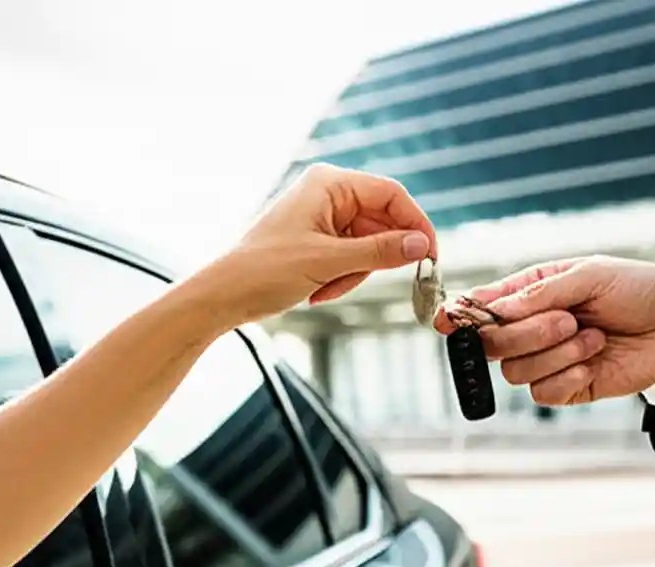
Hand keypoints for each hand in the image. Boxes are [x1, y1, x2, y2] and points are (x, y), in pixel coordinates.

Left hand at [217, 163, 435, 321]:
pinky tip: (320, 290)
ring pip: (369, 244)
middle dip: (376, 257)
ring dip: (356, 272)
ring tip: (328, 288)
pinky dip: (343, 277)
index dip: (415, 223)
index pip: (391, 194)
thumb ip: (380, 251)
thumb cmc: (264, 270)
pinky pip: (352, 256)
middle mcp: (327, 193)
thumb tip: (421, 245)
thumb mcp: (329, 262)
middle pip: (383, 222)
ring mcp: (323, 216)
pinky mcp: (318, 238)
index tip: (429, 255)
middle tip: (364, 279)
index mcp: (329, 183)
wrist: (225, 295)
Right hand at [436, 256, 654, 404]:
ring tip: (593, 337)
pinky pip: (544, 393)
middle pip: (491, 345)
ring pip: (515, 371)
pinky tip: (593, 362)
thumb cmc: (638, 288)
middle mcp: (533, 327)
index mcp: (532, 293)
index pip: (483, 307)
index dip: (460, 315)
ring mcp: (549, 359)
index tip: (446, 321)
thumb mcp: (589, 275)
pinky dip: (567, 377)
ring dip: (556, 354)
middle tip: (566, 321)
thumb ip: (540, 293)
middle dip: (525, 334)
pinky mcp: (569, 386)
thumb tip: (497, 309)